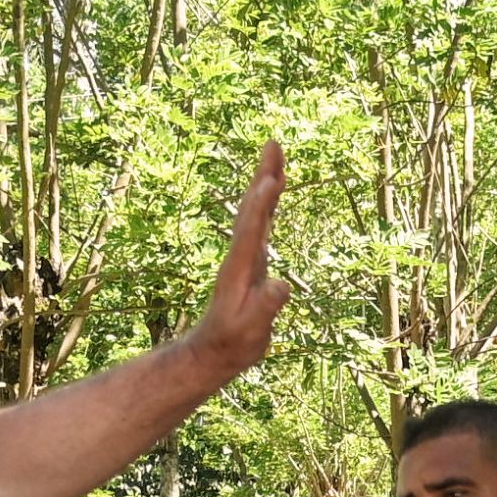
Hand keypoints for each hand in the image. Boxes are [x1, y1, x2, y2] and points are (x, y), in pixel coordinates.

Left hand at [175, 142, 290, 387]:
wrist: (216, 351)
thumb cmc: (234, 344)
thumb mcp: (251, 331)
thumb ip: (265, 308)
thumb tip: (281, 285)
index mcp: (240, 268)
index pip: (252, 230)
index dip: (262, 205)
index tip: (271, 178)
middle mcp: (241, 256)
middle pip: (252, 209)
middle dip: (263, 177)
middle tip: (273, 145)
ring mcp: (246, 256)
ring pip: (255, 212)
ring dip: (265, 183)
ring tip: (275, 157)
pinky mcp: (252, 261)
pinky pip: (260, 223)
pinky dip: (267, 202)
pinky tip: (273, 192)